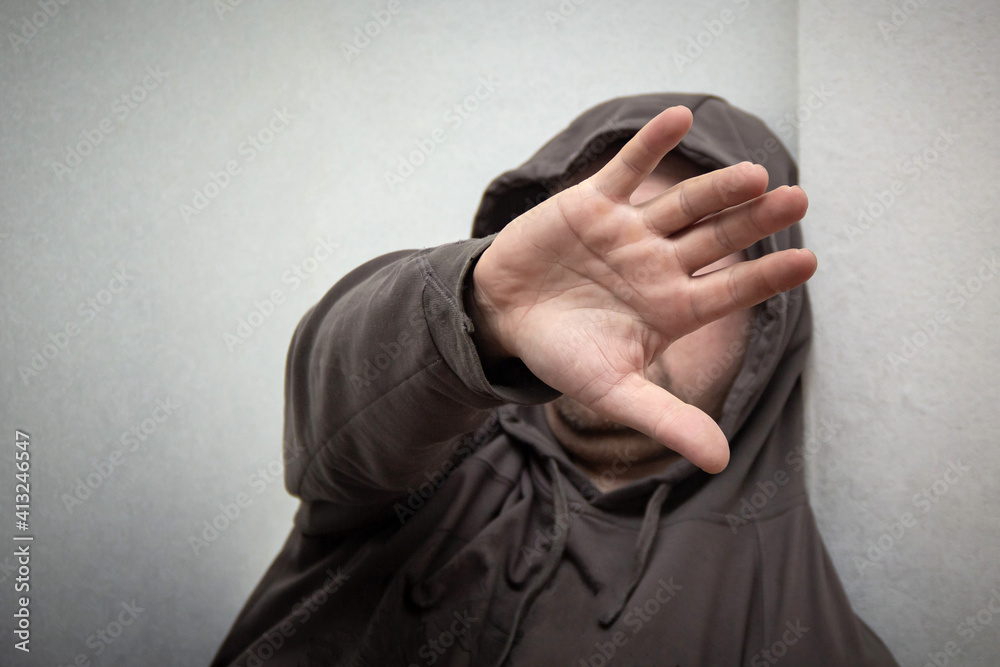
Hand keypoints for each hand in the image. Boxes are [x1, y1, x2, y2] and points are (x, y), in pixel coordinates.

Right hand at [470, 106, 814, 472]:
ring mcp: (631, 232)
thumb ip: (666, 418)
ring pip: (683, 204)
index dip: (768, 276)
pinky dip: (650, 144)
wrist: (502, 319)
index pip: (732, 289)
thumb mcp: (612, 391)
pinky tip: (680, 117)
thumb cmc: (561, 356)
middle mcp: (661, 264)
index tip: (808, 263)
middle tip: (797, 199)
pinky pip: (627, 169)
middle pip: (718, 237)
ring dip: (717, 187)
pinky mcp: (595, 203)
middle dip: (755, 220)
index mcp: (673, 307)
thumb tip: (720, 462)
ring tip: (754, 174)